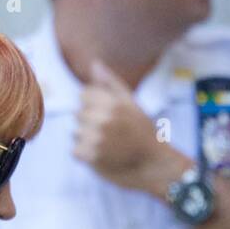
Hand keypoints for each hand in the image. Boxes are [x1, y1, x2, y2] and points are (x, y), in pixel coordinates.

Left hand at [72, 59, 189, 193]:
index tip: (110, 116)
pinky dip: (86, 155)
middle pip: (78, 114)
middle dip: (91, 122)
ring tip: (108, 144)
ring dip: (87, 139)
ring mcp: (96, 139)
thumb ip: (110, 83)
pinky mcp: (91, 157)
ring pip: (75, 133)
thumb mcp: (132, 103)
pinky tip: (102, 155)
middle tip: (111, 132)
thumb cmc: (143, 132)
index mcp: (112, 103)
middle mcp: (103, 119)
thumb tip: (94, 64)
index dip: (95, 105)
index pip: (84, 95)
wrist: (154, 164)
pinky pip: (75, 151)